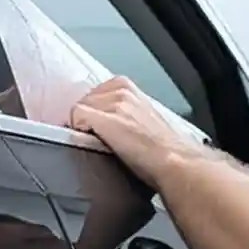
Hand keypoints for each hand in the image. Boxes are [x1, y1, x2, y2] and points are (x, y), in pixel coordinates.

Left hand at [70, 76, 200, 190]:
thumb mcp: (140, 116)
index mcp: (126, 86)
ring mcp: (112, 103)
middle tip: (100, 139)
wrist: (173, 162)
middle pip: (83, 100)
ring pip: (77, 109)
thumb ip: (120, 110)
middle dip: (87, 119)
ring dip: (83, 127)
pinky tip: (94, 145)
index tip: (99, 129)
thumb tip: (100, 117)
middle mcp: (119, 89)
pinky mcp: (104, 118)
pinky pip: (75, 118)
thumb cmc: (161, 148)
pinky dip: (78, 132)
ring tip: (101, 143)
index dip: (92, 113)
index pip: (92, 93)